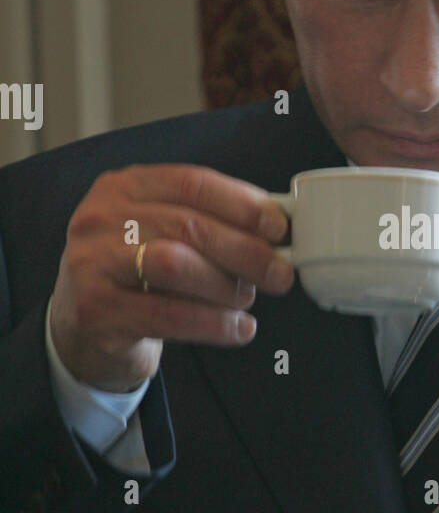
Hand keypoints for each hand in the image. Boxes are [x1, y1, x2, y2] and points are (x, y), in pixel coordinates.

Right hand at [50, 164, 292, 391]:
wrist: (83, 329)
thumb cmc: (137, 276)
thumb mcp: (164, 236)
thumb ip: (210, 224)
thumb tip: (276, 229)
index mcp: (124, 187)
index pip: (192, 183)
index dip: (243, 204)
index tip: (279, 227)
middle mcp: (101, 218)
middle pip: (188, 225)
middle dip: (245, 250)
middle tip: (280, 273)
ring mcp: (93, 263)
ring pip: (176, 265)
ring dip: (226, 286)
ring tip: (247, 300)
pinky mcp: (97, 310)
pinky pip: (169, 315)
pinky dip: (214, 323)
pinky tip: (239, 329)